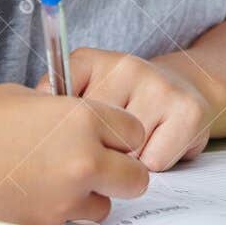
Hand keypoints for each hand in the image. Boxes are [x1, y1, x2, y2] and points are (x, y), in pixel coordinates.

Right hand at [0, 83, 148, 224]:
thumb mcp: (22, 98)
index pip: (134, 131)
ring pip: (103, 206)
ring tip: (50, 179)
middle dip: (119, 171)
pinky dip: (57, 213)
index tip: (107, 135)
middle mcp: (81, 161)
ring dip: (87, 196)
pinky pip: (68, 223)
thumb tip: (77, 122)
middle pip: (135, 178)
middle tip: (94, 163)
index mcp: (79, 119)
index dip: (119, 134)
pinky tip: (28, 194)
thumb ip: (61, 111)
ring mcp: (63, 200)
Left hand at [36, 48, 214, 170]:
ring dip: (129, 158)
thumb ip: (57, 108)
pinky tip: (159, 142)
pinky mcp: (187, 110)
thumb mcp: (85, 93)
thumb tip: (38, 139)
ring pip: (125, 152)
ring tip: (138, 138)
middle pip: (94, 136)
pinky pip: (154, 161)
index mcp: (90, 61)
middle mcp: (125, 66)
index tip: (65, 136)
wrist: (185, 85)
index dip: (61, 133)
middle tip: (111, 140)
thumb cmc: (126, 100)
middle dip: (99, 150)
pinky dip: (155, 163)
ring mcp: (158, 86)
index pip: (58, 106)